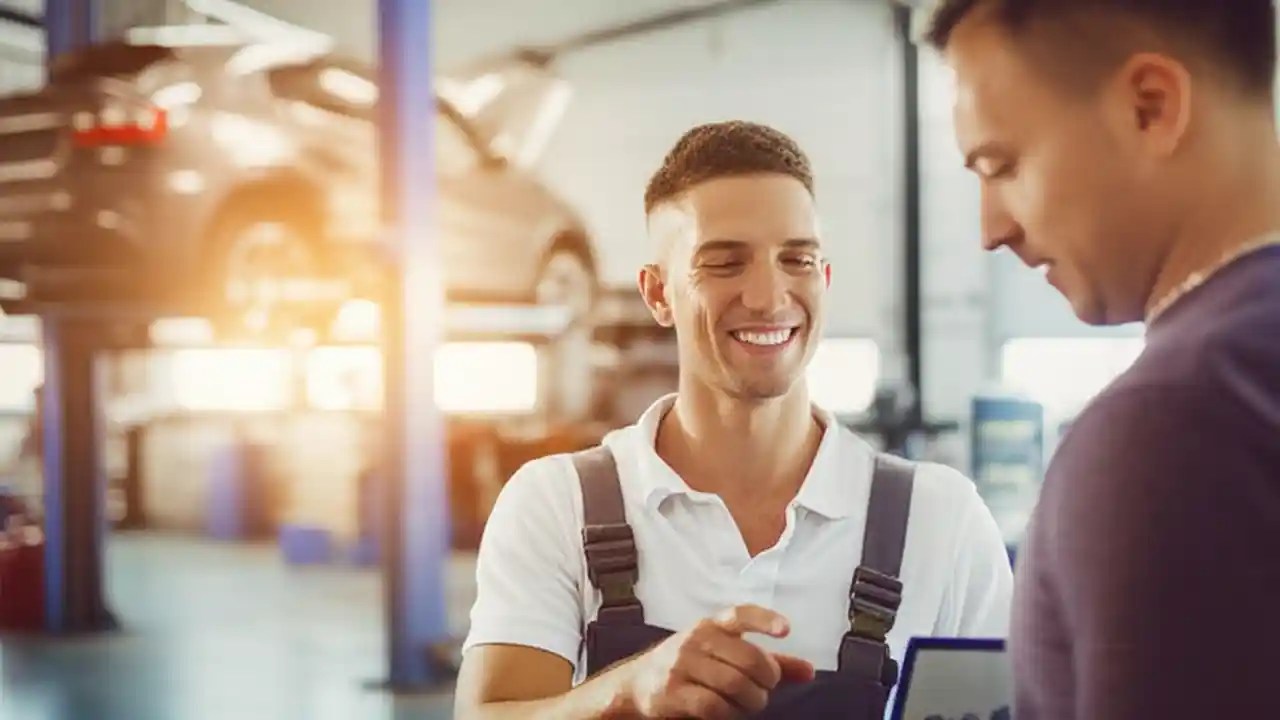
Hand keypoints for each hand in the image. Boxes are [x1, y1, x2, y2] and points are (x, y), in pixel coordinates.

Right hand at [617, 604, 815, 718]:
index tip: (786, 630)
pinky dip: (730, 714)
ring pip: (734, 684)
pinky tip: (730, 713)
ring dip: (752, 700)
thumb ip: (767, 661)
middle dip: (767, 679)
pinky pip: (714, 705)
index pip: (740, 614)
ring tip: (751, 703)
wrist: (636, 684)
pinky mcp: (673, 692)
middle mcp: (696, 639)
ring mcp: (682, 665)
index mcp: (711, 625)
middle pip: (747, 658)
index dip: (764, 620)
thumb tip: (809, 671)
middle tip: (766, 688)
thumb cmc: (690, 666)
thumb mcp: (724, 654)